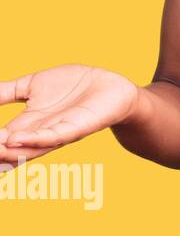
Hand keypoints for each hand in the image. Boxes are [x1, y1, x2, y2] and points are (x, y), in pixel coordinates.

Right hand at [0, 65, 141, 162]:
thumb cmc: (75, 86)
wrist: (113, 87)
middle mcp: (40, 132)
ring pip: (29, 147)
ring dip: (7, 150)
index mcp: (27, 124)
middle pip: (10, 148)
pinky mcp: (79, 127)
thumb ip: (6, 92)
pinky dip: (35, 138)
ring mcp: (59, 132)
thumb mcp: (33, 86)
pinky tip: (17, 139)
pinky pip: (54, 136)